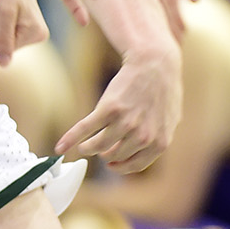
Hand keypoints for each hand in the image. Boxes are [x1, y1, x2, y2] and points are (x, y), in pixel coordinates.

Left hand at [0, 0, 48, 65]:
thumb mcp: (4, 15)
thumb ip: (4, 41)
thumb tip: (5, 65)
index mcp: (39, 33)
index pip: (8, 50)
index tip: (0, 14)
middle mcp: (39, 32)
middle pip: (6, 45)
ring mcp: (29, 27)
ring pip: (1, 38)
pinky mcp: (21, 21)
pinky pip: (1, 29)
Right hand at [55, 45, 180, 173]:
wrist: (155, 62)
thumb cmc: (164, 89)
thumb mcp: (169, 119)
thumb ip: (158, 138)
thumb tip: (147, 150)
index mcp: (158, 143)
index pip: (134, 165)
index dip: (120, 166)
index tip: (111, 164)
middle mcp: (141, 137)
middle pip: (113, 155)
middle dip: (105, 153)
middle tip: (99, 148)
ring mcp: (124, 123)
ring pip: (98, 146)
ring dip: (87, 148)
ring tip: (83, 146)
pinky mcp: (108, 109)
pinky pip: (84, 130)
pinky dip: (69, 140)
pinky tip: (61, 147)